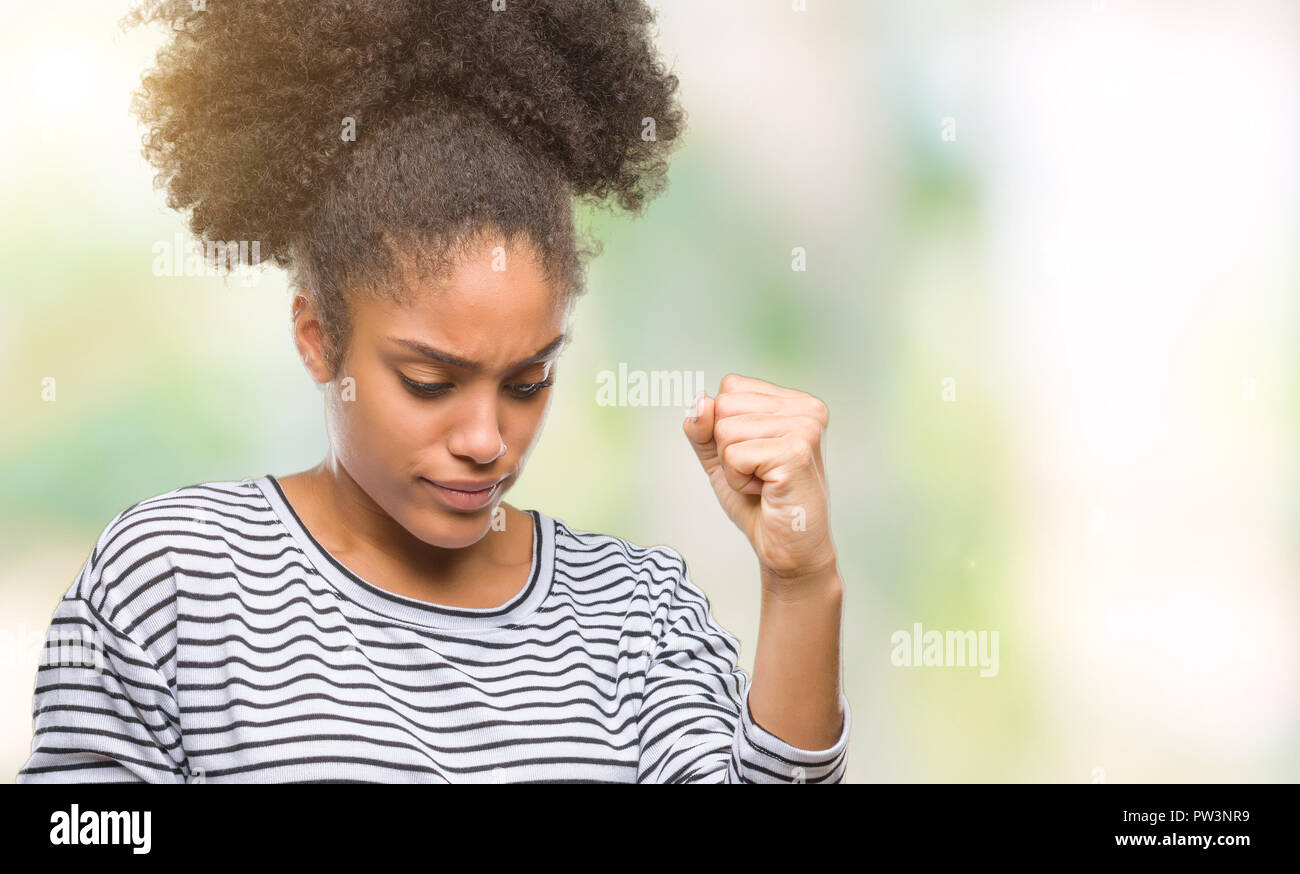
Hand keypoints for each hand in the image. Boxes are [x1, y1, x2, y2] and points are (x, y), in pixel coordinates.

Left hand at [683, 373, 836, 587]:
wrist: (787, 548)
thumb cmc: (759, 503)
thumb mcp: (721, 456)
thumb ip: (704, 427)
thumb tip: (700, 402)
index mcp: (794, 401)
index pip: (730, 387)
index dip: (725, 427)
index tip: (754, 456)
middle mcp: (806, 408)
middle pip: (725, 405)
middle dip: (727, 447)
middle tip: (758, 473)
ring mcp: (804, 428)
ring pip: (725, 430)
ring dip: (733, 467)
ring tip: (763, 483)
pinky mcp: (796, 452)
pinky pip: (734, 455)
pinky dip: (739, 481)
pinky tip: (766, 491)